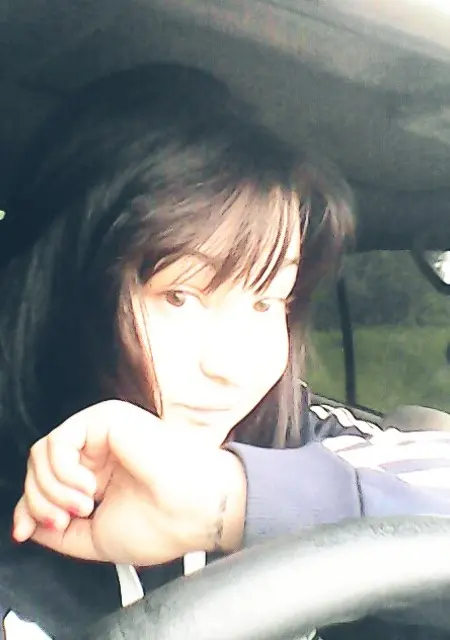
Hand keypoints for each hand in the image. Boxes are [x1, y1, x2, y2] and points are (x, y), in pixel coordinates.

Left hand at [13, 401, 245, 564]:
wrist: (193, 509)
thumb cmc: (161, 522)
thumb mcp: (95, 537)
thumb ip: (58, 532)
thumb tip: (28, 524)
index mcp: (99, 474)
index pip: (47, 482)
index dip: (30, 506)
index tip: (25, 531)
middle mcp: (98, 450)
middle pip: (38, 467)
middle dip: (40, 501)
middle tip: (62, 522)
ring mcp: (101, 432)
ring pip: (42, 454)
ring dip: (52, 488)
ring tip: (83, 506)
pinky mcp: (105, 418)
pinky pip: (59, 442)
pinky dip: (63, 471)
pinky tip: (88, 487)